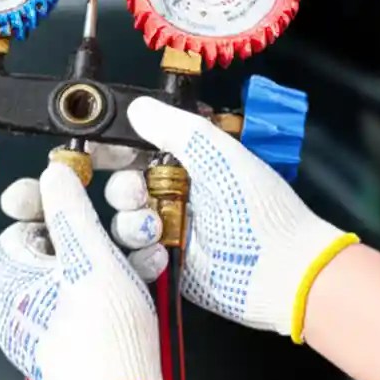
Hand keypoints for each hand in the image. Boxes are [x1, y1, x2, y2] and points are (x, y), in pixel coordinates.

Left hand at [0, 163, 176, 379]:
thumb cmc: (104, 339)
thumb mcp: (90, 256)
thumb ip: (70, 211)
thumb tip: (52, 176)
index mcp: (11, 287)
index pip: (21, 230)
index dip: (51, 209)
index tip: (74, 195)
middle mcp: (20, 313)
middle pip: (55, 253)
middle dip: (94, 235)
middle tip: (121, 229)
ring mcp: (45, 334)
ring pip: (78, 279)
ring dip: (114, 259)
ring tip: (143, 252)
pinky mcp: (72, 351)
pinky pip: (89, 306)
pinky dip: (114, 289)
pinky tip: (145, 278)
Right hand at [109, 98, 357, 340]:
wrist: (281, 272)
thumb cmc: (258, 210)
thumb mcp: (221, 157)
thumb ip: (177, 129)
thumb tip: (137, 107)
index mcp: (191, 164)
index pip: (140, 149)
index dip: (117, 149)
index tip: (97, 151)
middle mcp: (177, 196)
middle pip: (123, 186)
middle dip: (122, 190)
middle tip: (136, 195)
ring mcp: (171, 232)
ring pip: (125, 222)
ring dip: (132, 224)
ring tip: (156, 230)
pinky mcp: (168, 265)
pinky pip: (134, 258)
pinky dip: (141, 256)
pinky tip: (162, 255)